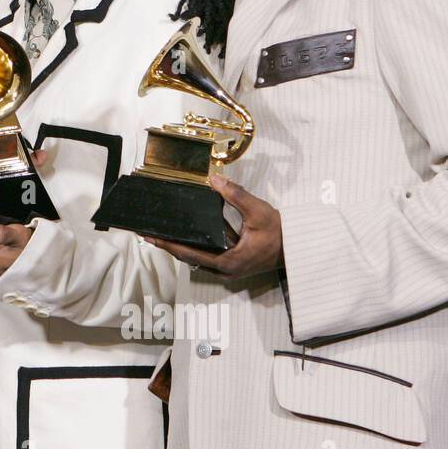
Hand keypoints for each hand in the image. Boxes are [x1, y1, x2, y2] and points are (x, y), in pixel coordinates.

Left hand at [145, 173, 283, 278]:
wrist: (299, 248)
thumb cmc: (280, 232)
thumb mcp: (258, 211)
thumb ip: (236, 195)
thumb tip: (215, 179)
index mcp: (229, 261)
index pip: (190, 254)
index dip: (169, 245)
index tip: (152, 238)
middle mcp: (226, 270)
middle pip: (189, 259)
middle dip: (169, 246)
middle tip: (149, 234)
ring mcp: (229, 270)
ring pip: (197, 259)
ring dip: (180, 247)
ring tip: (161, 234)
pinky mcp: (233, 265)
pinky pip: (207, 257)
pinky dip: (194, 247)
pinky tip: (185, 236)